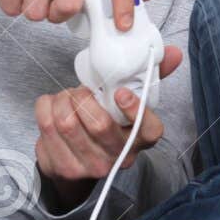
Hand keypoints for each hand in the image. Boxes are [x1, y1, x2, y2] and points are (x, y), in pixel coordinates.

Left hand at [35, 46, 182, 183]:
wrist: (79, 163)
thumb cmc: (108, 125)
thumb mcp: (131, 104)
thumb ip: (152, 76)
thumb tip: (174, 52)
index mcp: (140, 140)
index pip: (147, 130)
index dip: (134, 110)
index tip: (120, 92)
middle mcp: (117, 157)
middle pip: (98, 123)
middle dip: (82, 96)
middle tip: (79, 90)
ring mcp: (89, 166)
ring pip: (66, 122)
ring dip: (61, 100)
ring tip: (65, 98)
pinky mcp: (62, 167)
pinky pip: (46, 127)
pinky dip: (44, 107)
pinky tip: (52, 108)